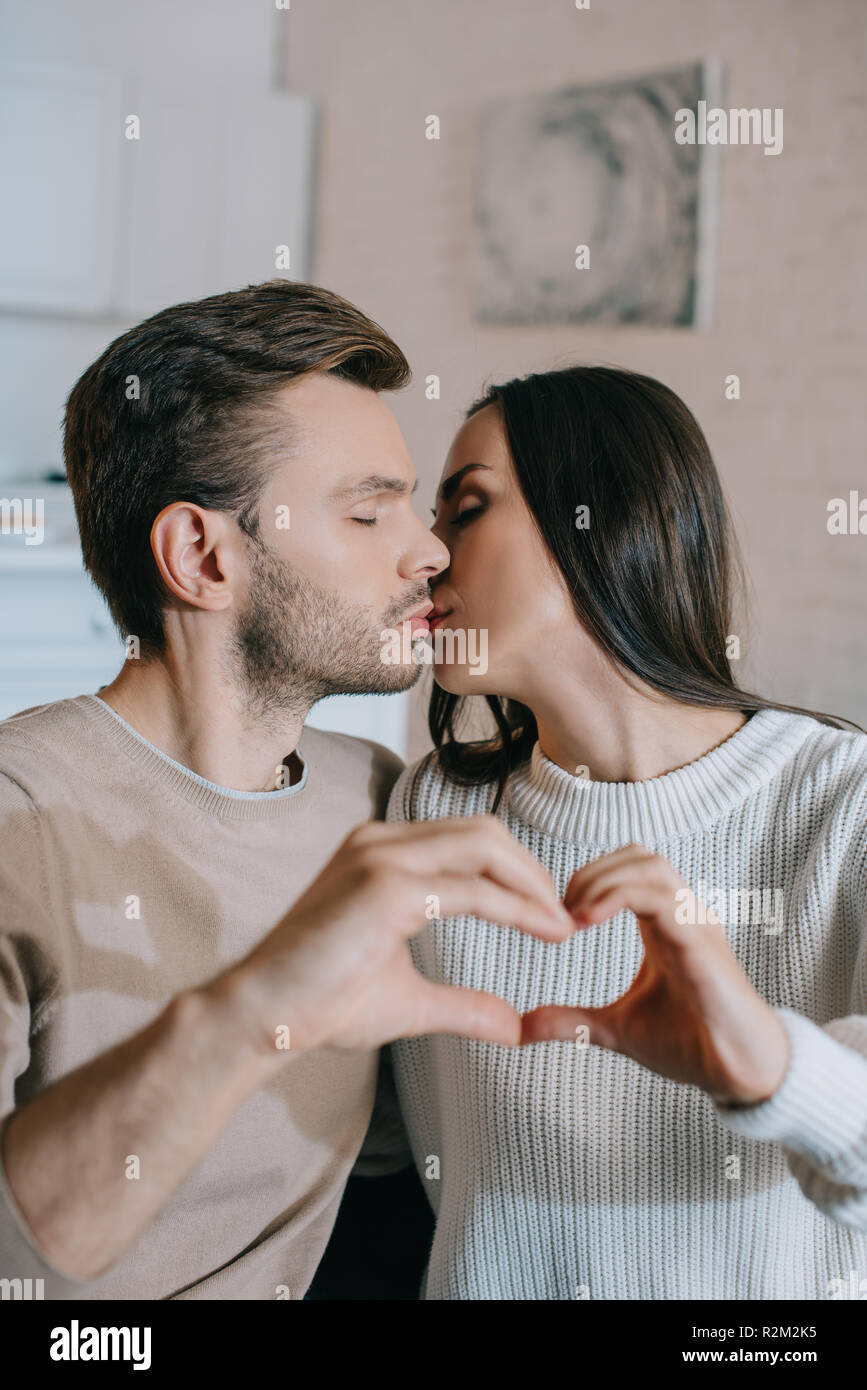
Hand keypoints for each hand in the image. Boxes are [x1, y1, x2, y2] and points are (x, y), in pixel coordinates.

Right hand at [216, 815, 574, 1059]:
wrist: (263, 1016)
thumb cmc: (321, 1003)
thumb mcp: (408, 999)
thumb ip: (463, 1005)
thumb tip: (514, 1026)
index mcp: (382, 853)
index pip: (469, 840)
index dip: (518, 873)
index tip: (552, 913)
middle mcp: (381, 842)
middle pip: (485, 832)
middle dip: (534, 871)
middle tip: (566, 915)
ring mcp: (380, 858)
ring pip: (484, 845)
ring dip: (533, 883)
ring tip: (560, 924)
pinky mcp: (385, 887)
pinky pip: (472, 889)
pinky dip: (517, 909)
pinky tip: (544, 932)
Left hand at [521, 844, 789, 1104]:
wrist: (742, 1074)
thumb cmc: (692, 1045)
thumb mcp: (616, 1030)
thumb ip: (572, 1022)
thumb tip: (523, 1028)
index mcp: (664, 924)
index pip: (629, 868)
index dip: (589, 878)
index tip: (556, 915)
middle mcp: (683, 915)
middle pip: (639, 856)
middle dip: (592, 872)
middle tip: (560, 909)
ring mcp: (695, 924)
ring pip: (652, 866)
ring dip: (604, 880)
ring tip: (574, 915)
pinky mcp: (702, 944)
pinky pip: (663, 899)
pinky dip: (622, 897)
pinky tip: (589, 921)